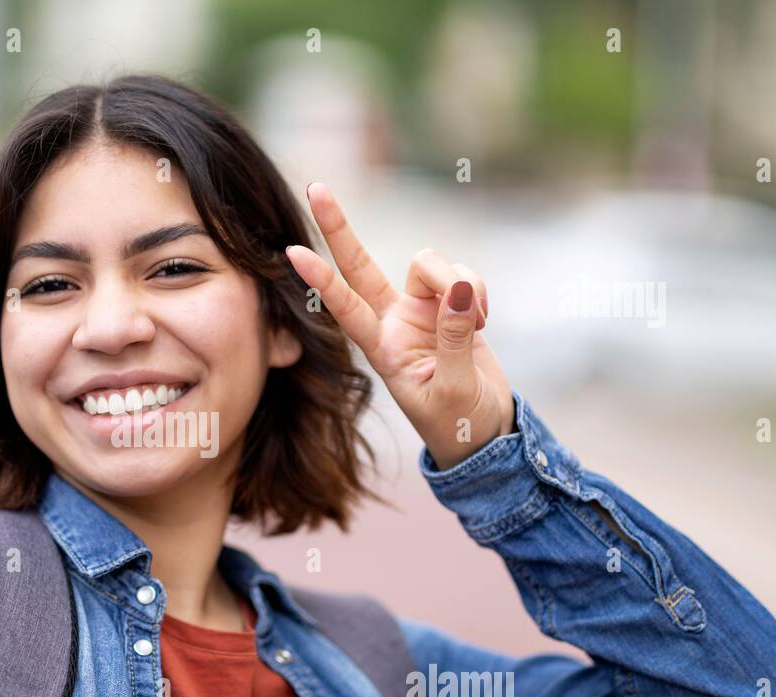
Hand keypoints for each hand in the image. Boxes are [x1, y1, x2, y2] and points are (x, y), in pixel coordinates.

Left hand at [285, 182, 514, 470]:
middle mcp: (393, 321)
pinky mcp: (450, 302)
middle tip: (316, 188)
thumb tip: (461, 290)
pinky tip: (484, 323)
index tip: (292, 252)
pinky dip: (480, 293)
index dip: (321, 280)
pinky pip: (464, 276)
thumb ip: (455, 340)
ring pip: (430, 264)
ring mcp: (420, 309)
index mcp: (381, 349)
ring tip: (478, 324)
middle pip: (360, 264)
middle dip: (339, 227)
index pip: (345, 308)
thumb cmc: (457, 422)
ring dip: (458, 282)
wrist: (483, 430)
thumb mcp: (453, 390)